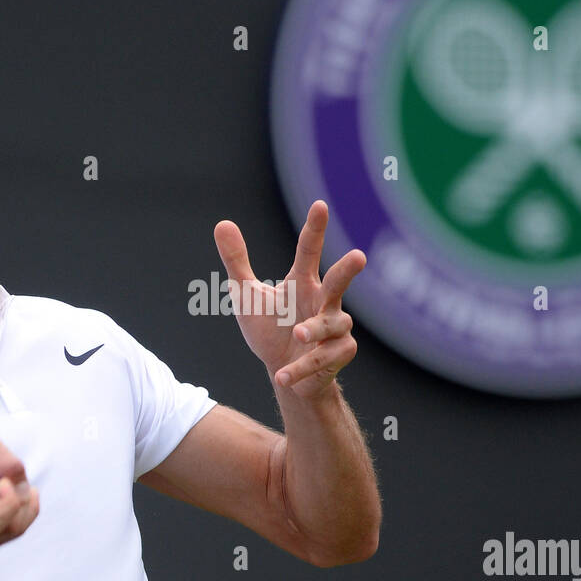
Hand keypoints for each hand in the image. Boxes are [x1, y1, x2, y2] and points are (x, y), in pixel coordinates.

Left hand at [213, 199, 365, 398]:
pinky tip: (282, 375)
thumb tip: (222, 223)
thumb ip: (236, 261)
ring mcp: (335, 328)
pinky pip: (323, 358)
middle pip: (338, 281)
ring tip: (297, 334)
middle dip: (348, 270)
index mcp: (303, 283)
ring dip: (313, 329)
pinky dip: (300, 368)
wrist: (285, 374)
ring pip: (330, 324)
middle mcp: (323, 301)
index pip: (309, 251)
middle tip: (359, 256)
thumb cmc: (270, 330)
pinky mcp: (340, 353)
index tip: (320, 205)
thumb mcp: (247, 297)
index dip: (315, 229)